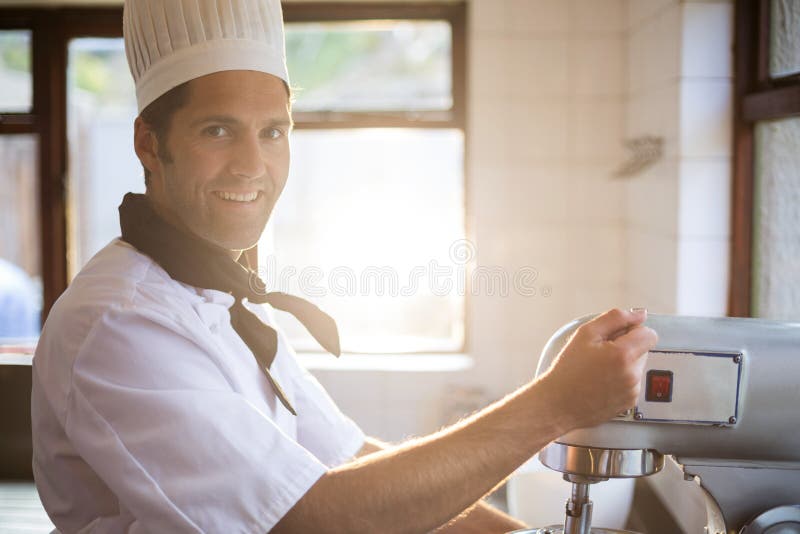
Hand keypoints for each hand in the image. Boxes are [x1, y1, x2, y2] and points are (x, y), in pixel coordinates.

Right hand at [537, 308, 657, 430]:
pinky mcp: (630, 402)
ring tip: (599, 370)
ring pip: (637, 366)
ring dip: (624, 364)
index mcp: (623, 355)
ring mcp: (632, 390)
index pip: (649, 334)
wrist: (558, 403)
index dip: (632, 331)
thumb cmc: (568, 370)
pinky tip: (601, 382)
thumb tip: (640, 314)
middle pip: (643, 349)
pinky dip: (621, 379)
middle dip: (626, 347)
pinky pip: (632, 382)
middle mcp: (632, 374)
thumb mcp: (585, 334)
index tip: (616, 336)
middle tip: (600, 353)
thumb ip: (615, 318)